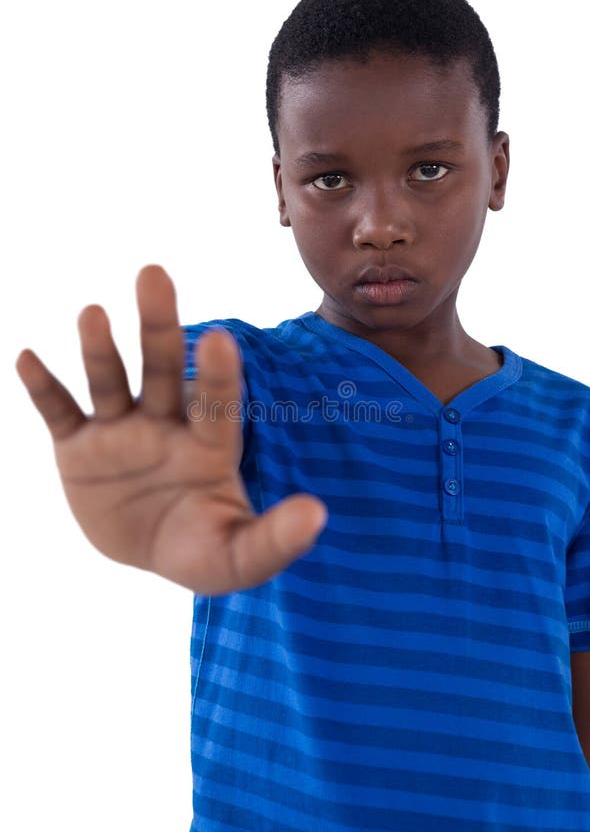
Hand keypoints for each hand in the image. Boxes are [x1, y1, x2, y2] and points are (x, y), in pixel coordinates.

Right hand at [15, 265, 327, 594]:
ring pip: (110, 382)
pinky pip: (59, 412)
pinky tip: (28, 358)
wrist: (154, 552)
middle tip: (154, 273)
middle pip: (162, 370)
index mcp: (209, 444)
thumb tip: (319, 515)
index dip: (218, 374)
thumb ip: (276, 539)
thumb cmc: (205, 550)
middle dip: (159, 325)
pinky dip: (43, 388)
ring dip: (100, 349)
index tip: (222, 338)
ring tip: (94, 313)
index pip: (216, 404)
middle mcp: (165, 425)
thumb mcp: (240, 557)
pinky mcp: (78, 448)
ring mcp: (119, 433)